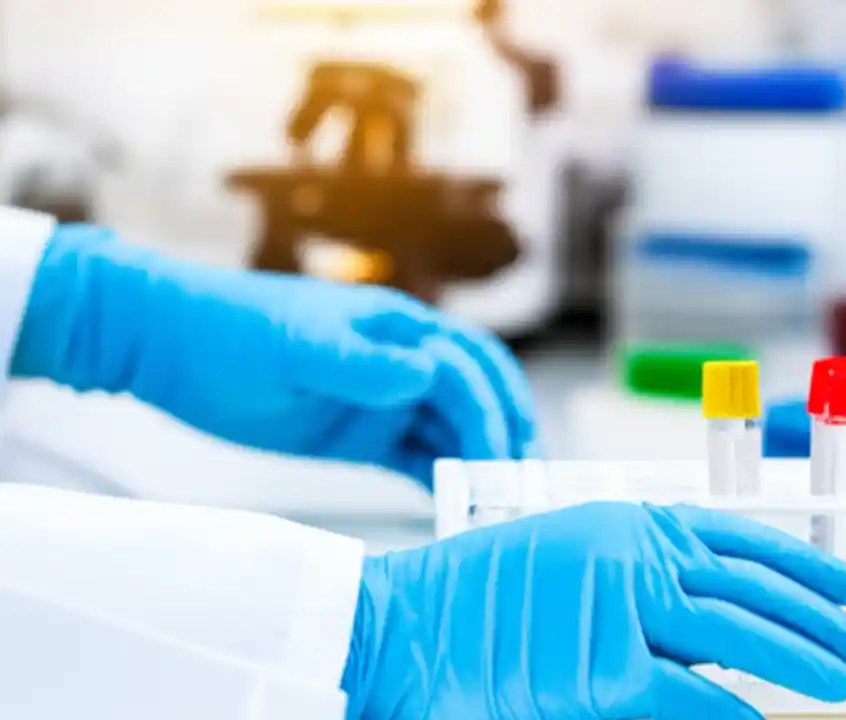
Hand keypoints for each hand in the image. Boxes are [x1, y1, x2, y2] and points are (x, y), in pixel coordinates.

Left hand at [11, 225, 536, 487]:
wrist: (166, 344)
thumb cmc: (230, 329)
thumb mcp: (295, 344)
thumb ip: (361, 363)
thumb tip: (429, 373)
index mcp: (397, 328)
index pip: (463, 370)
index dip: (487, 414)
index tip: (496, 461)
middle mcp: (403, 361)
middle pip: (475, 399)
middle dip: (504, 438)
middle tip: (521, 488)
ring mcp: (384, 399)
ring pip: (451, 432)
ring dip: (479, 464)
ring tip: (501, 507)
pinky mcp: (362, 433)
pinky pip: (417, 457)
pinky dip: (442, 480)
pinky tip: (458, 509)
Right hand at [342, 502, 845, 719]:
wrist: (400, 629)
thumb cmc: (474, 602)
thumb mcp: (569, 558)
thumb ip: (641, 578)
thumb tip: (717, 615)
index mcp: (626, 521)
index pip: (737, 536)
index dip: (798, 562)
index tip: (840, 581)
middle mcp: (633, 553)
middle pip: (751, 587)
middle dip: (815, 616)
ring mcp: (622, 610)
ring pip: (740, 635)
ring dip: (800, 659)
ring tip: (841, 678)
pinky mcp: (606, 676)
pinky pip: (696, 696)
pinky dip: (734, 711)